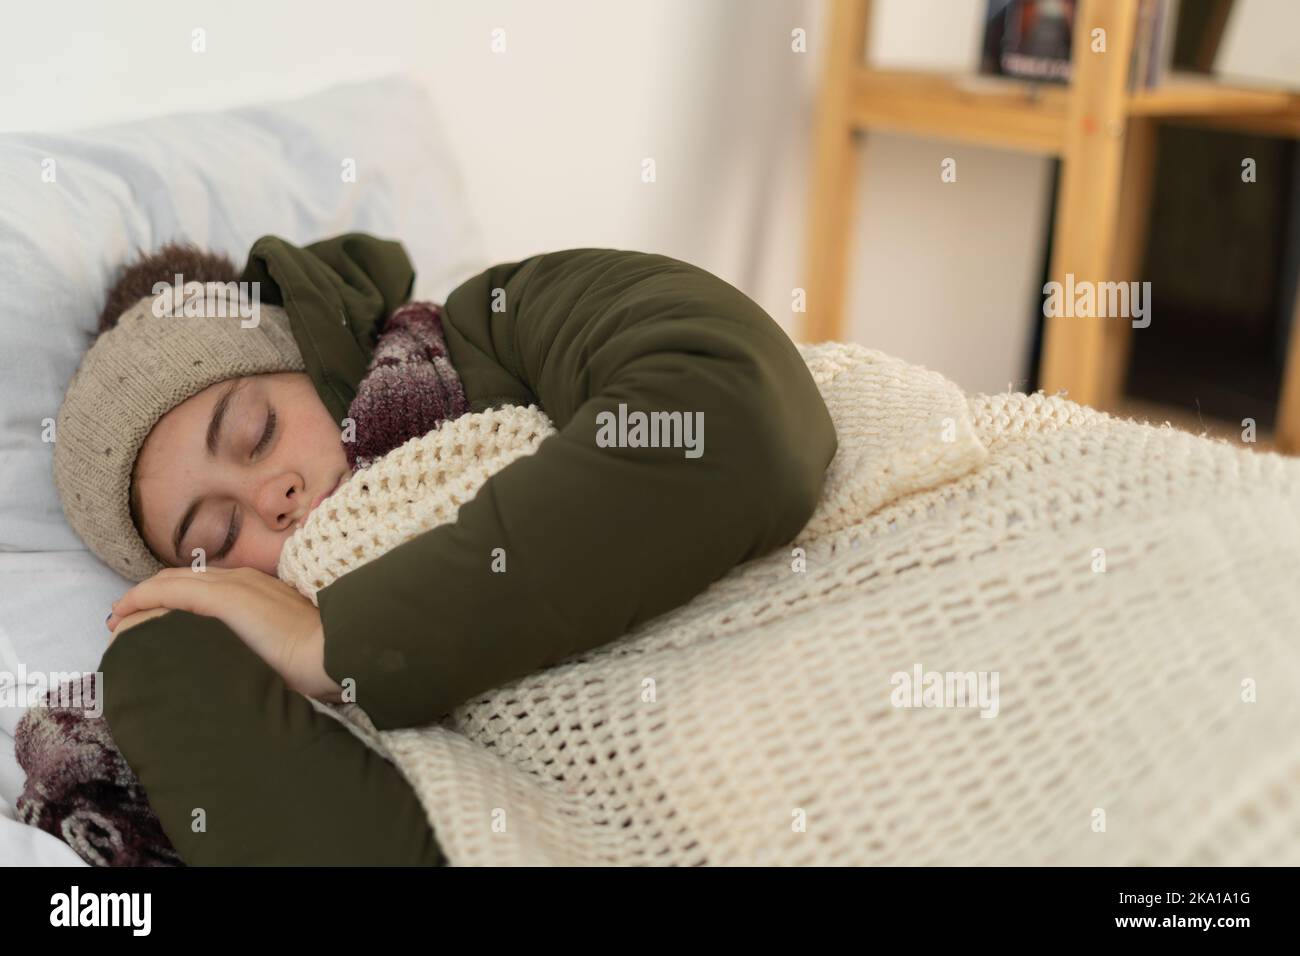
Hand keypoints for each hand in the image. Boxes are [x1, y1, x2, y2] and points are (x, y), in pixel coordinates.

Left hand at [107, 567, 342, 701]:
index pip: (203, 585)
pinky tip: (123, 613)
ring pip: (170, 583)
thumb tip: (243, 666)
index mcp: (258, 589)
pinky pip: (169, 592)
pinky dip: (142, 599)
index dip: (172, 597)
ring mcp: (235, 585)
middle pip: (182, 579)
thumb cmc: (317, 660)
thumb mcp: (282, 649)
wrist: (334, 651)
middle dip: (148, 596)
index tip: (151, 619)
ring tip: (118, 620)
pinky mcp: (225, 598)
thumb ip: (260, 647)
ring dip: (140, 599)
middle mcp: (242, 579)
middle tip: (123, 620)